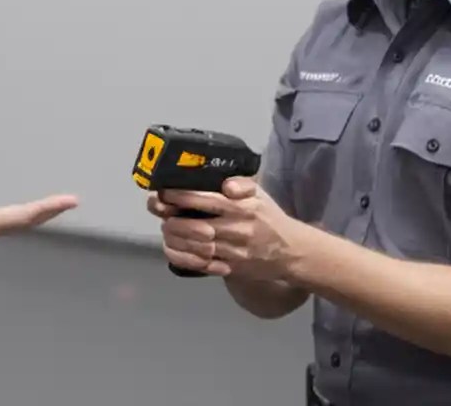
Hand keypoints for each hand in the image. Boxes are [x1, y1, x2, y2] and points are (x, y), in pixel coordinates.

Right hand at [0, 179, 78, 251]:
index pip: (20, 216)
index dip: (44, 208)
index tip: (66, 201)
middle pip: (24, 221)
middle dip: (48, 211)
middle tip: (72, 200)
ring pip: (17, 222)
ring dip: (38, 214)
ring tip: (58, 204)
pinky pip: (8, 220)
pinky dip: (24, 214)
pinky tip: (30, 211)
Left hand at [156, 177, 302, 280]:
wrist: (291, 251)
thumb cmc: (270, 218)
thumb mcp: (260, 194)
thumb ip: (243, 183)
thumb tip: (226, 184)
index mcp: (242, 209)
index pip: (206, 200)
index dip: (181, 196)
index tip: (164, 191)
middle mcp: (235, 230)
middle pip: (194, 225)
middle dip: (171, 217)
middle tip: (159, 209)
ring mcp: (232, 252)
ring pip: (193, 246)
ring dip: (173, 236)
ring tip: (165, 225)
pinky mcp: (230, 269)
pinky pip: (200, 265)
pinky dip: (181, 257)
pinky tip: (171, 247)